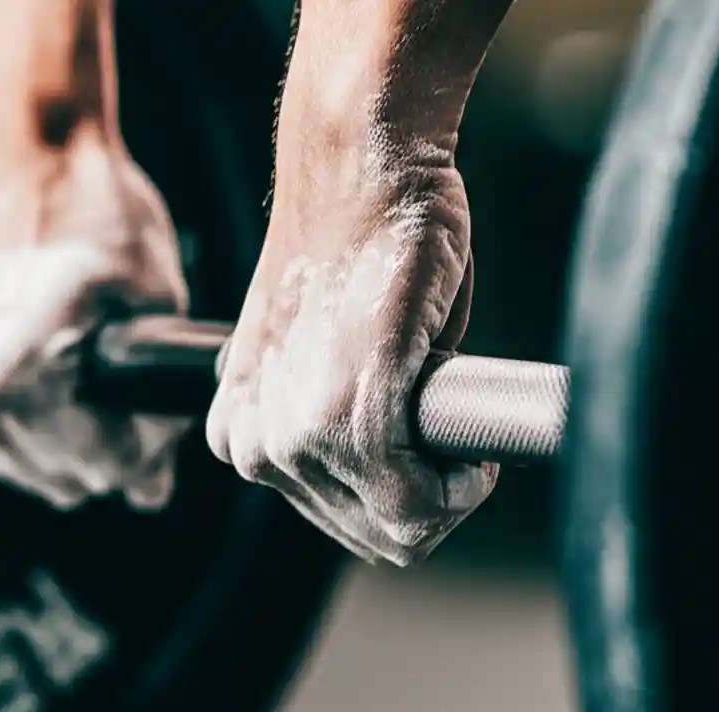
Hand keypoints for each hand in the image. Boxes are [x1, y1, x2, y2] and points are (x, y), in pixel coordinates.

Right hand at [0, 130, 189, 509]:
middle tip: (145, 442)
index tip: (156, 457)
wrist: (22, 140)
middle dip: (108, 462)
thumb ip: (154, 395)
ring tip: (107, 428)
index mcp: (38, 328)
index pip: (79, 443)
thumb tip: (148, 492)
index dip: (127, 461)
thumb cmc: (98, 206)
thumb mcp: (155, 289)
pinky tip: (61, 421)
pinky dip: (25, 438)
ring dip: (66, 458)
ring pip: (13, 460)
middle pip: (52, 462)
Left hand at [205, 127, 497, 566]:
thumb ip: (345, 415)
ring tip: (465, 434)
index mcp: (243, 431)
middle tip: (463, 448)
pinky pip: (422, 502)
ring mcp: (301, 440)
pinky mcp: (356, 420)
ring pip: (403, 529)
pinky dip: (463, 484)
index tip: (435, 452)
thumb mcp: (326, 352)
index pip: (338, 521)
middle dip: (435, 504)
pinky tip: (475, 448)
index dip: (405, 495)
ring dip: (451, 492)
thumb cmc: (358, 239)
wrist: (361, 166)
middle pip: (375, 536)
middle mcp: (259, 447)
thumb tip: (408, 457)